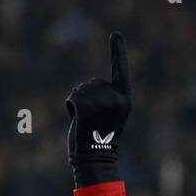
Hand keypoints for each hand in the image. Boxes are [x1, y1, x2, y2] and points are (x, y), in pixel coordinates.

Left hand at [66, 31, 131, 186]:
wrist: (95, 160)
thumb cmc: (101, 142)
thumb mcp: (110, 117)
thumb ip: (106, 99)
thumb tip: (88, 88)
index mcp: (125, 101)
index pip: (121, 72)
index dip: (118, 53)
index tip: (116, 34)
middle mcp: (115, 98)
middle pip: (94, 82)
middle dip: (89, 96)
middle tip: (94, 121)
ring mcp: (100, 102)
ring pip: (81, 89)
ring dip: (79, 103)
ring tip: (87, 123)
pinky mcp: (85, 105)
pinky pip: (73, 97)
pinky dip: (71, 107)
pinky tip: (78, 122)